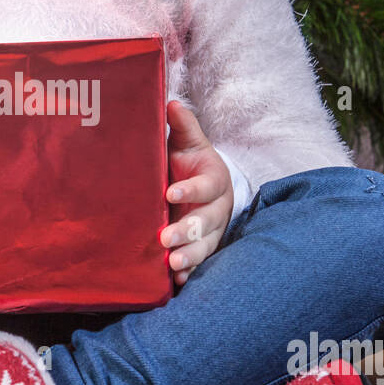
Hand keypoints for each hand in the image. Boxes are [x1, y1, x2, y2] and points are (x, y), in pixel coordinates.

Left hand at [160, 100, 233, 287]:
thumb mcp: (188, 143)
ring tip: (172, 265)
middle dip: (188, 231)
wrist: (201, 187)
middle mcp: (217, 208)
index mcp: (215, 179)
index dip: (190, 190)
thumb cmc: (189, 163)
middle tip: (166, 238)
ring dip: (190, 256)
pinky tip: (176, 281)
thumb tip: (171, 103)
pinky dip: (189, 273)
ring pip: (206, 246)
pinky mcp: (203, 248)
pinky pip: (200, 263)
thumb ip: (182, 127)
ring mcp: (212, 232)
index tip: (169, 194)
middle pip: (208, 222)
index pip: (206, 186)